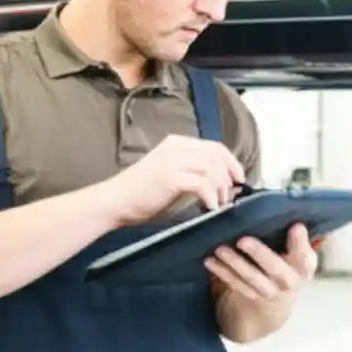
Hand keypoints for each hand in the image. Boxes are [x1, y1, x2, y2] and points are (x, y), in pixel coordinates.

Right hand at [102, 135, 244, 225]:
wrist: (114, 201)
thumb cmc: (139, 194)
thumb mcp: (170, 175)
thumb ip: (191, 172)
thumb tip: (219, 183)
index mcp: (176, 143)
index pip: (214, 147)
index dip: (231, 163)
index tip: (238, 181)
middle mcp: (175, 147)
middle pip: (217, 155)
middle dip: (229, 176)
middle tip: (229, 196)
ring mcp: (172, 160)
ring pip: (212, 168)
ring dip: (220, 188)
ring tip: (218, 204)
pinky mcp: (169, 177)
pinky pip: (202, 184)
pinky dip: (211, 197)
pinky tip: (209, 208)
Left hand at [206, 223, 317, 304]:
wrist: (277, 301)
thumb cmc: (285, 264)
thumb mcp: (294, 252)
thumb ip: (289, 236)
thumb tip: (279, 210)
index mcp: (303, 265)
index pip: (306, 254)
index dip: (301, 242)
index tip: (296, 226)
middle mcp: (289, 281)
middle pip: (276, 268)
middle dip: (260, 254)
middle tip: (243, 240)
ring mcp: (270, 291)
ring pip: (252, 279)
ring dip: (235, 264)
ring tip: (220, 249)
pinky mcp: (251, 297)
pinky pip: (236, 284)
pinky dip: (222, 273)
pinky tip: (210, 261)